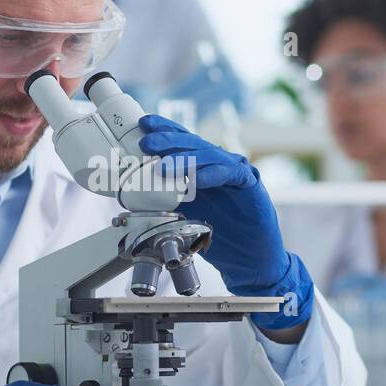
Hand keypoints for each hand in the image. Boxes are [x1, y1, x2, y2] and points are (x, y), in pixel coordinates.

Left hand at [137, 114, 312, 330]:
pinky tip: (195, 180)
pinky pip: (230, 173)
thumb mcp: (184, 215)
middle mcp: (217, 165)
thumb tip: (135, 195)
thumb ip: (166, 200)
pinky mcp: (250, 184)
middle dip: (168, 141)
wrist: (248, 260)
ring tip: (163, 167)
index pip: (181, 143)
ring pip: (209, 155)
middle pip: (192, 144)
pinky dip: (211, 175)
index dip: (163, 130)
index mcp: (201, 168)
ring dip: (184, 159)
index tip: (143, 125)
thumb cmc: (219, 236)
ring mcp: (234, 173)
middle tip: (147, 143)